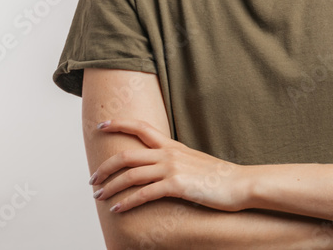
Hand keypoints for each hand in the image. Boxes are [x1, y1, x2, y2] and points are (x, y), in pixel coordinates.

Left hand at [89, 119, 246, 213]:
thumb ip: (175, 160)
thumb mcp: (194, 161)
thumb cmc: (218, 176)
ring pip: (131, 175)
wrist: (240, 183)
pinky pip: (144, 194)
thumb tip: (160, 166)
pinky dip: (127, 202)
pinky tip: (117, 209)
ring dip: (111, 186)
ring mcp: (172, 169)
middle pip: (127, 155)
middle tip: (92, 179)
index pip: (141, 128)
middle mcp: (169, 154)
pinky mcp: (177, 186)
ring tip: (99, 196)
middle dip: (105, 167)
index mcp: (172, 146)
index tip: (101, 125)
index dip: (119, 124)